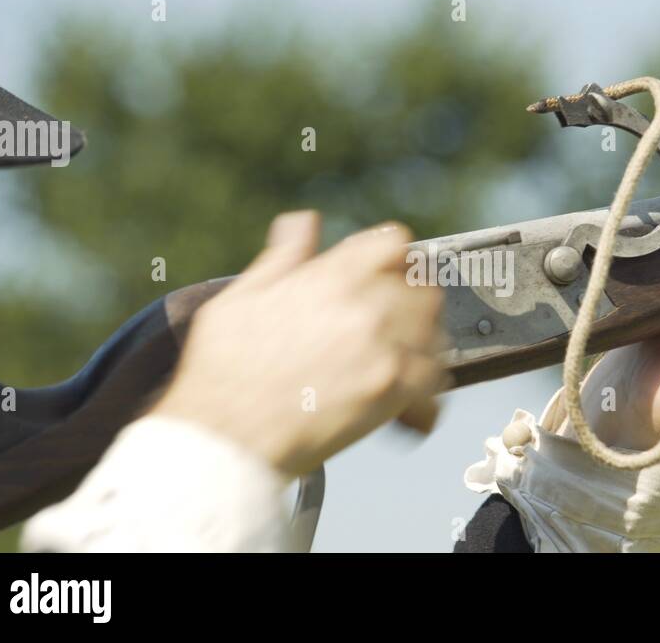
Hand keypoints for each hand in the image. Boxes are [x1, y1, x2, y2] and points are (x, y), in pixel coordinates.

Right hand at [152, 211, 448, 475]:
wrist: (226, 437)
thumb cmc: (224, 370)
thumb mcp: (242, 296)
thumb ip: (284, 256)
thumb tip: (303, 222)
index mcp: (332, 276)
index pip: (394, 243)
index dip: (391, 257)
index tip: (386, 274)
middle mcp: (365, 306)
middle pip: (423, 284)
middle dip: (411, 299)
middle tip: (396, 321)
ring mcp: (384, 348)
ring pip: (435, 329)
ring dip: (422, 340)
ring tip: (400, 357)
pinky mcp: (392, 392)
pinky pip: (435, 378)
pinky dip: (427, 386)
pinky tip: (408, 396)